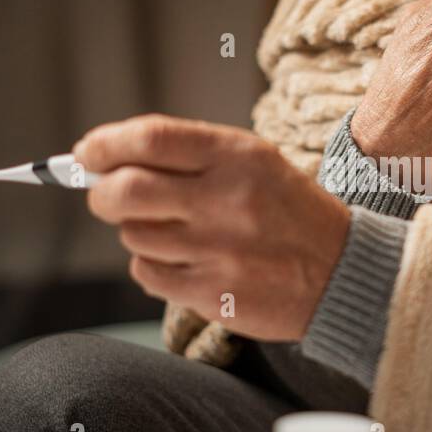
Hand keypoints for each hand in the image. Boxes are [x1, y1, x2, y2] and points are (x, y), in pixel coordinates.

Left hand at [71, 115, 350, 340]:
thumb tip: (108, 161)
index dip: (106, 145)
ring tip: (171, 233)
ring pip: (134, 235)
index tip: (87, 153)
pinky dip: (152, 266)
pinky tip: (183, 262)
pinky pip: (148, 274)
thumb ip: (190, 156)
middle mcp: (226, 200)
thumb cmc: (289, 213)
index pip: (150, 139)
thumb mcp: (255, 163)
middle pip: (126, 190)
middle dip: (101, 193)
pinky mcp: (213, 292)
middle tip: (106, 195)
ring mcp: (218, 250)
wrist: (344, 273)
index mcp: (237, 157)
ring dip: (138, 232)